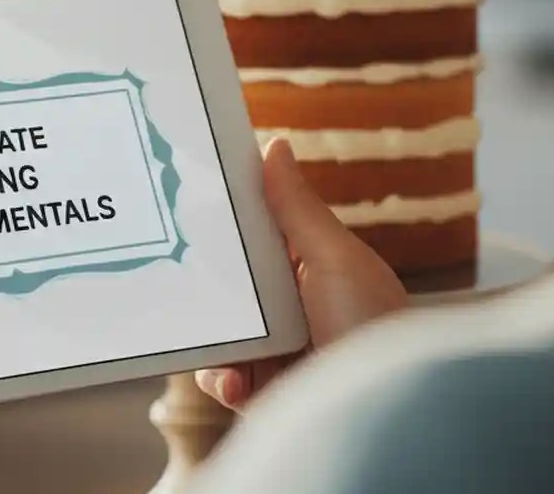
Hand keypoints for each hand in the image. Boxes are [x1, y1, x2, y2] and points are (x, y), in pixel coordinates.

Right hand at [195, 139, 407, 410]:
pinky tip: (237, 383)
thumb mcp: (335, 257)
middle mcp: (290, 307)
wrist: (383, 410)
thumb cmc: (371, 324)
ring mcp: (275, 350)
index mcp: (309, 266)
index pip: (256, 235)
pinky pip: (219, 378)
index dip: (223, 221)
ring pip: (217, 331)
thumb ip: (297, 206)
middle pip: (228, 283)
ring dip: (213, 341)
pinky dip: (220, 380)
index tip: (184, 202)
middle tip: (171, 273)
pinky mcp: (262, 391)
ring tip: (225, 351)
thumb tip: (276, 144)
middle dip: (203, 284)